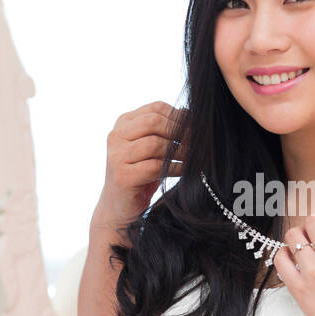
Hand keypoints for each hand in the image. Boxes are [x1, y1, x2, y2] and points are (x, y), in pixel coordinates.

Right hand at [93, 101, 187, 227]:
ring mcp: (116, 156)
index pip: (155, 108)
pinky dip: (174, 168)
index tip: (196, 127)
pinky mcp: (122, 176)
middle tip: (198, 142)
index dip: (180, 116)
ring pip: (154, 144)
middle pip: (153, 122)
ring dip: (180, 151)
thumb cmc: (141, 175)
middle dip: (180, 131)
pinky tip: (184, 171)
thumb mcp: (151, 148)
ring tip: (194, 158)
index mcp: (123, 123)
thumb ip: (165, 130)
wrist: (119, 207)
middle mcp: (116, 136)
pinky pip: (154, 167)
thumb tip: (190, 115)